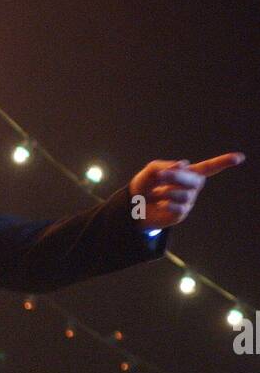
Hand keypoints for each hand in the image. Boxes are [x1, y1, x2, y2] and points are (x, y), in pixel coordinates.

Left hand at [129, 152, 244, 228]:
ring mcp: (188, 202)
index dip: (224, 162)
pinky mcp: (181, 214)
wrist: (134, 205)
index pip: (209, 167)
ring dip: (168, 191)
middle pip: (195, 180)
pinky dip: (167, 204)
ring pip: (185, 194)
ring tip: (157, 192)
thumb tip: (184, 165)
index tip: (239, 158)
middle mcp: (192, 187)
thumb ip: (168, 165)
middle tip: (161, 175)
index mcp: (189, 173)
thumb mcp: (153, 170)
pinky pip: (179, 207)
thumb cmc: (146, 184)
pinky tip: (160, 203)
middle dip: (177, 176)